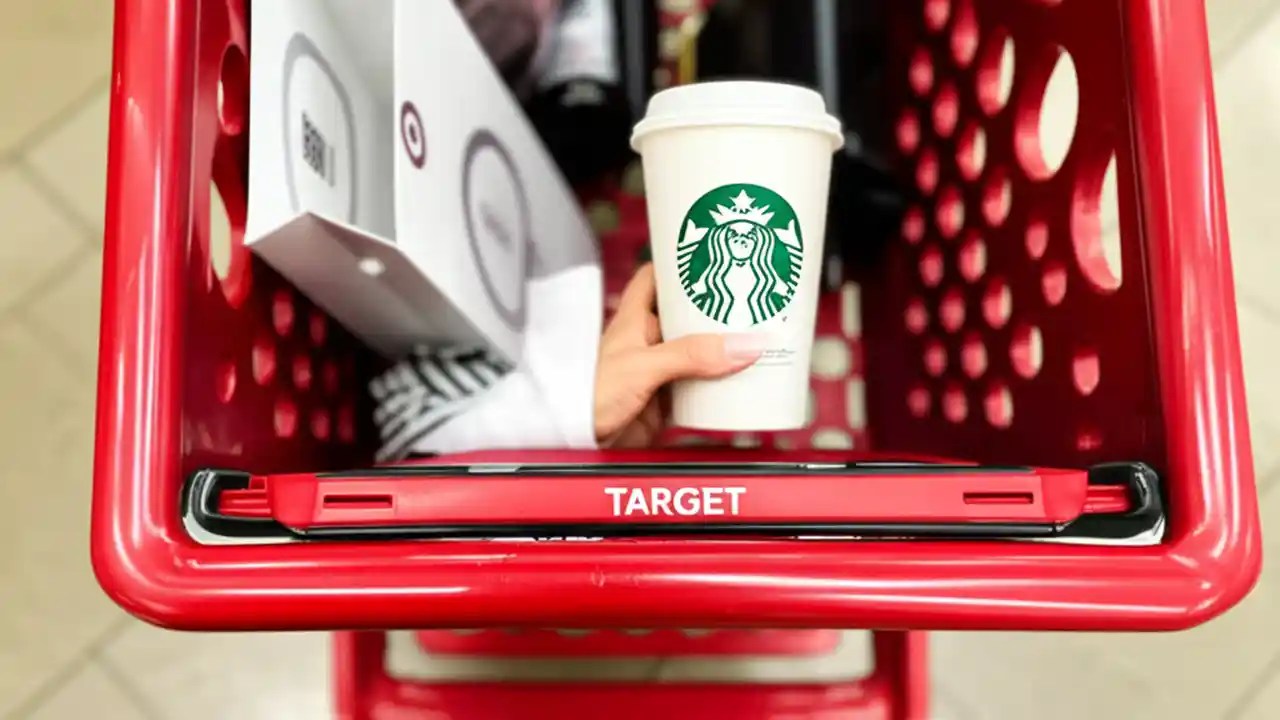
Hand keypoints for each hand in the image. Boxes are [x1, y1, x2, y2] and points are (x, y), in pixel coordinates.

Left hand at [595, 264, 763, 446]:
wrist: (575, 441)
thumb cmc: (588, 396)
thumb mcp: (643, 366)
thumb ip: (691, 355)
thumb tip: (743, 345)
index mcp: (632, 320)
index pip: (654, 279)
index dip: (678, 265)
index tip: (708, 256)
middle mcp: (645, 342)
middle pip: (684, 318)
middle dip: (712, 311)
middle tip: (748, 300)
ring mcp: (655, 373)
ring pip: (695, 354)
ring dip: (720, 349)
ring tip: (756, 337)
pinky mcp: (663, 404)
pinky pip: (697, 389)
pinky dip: (718, 385)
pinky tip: (740, 381)